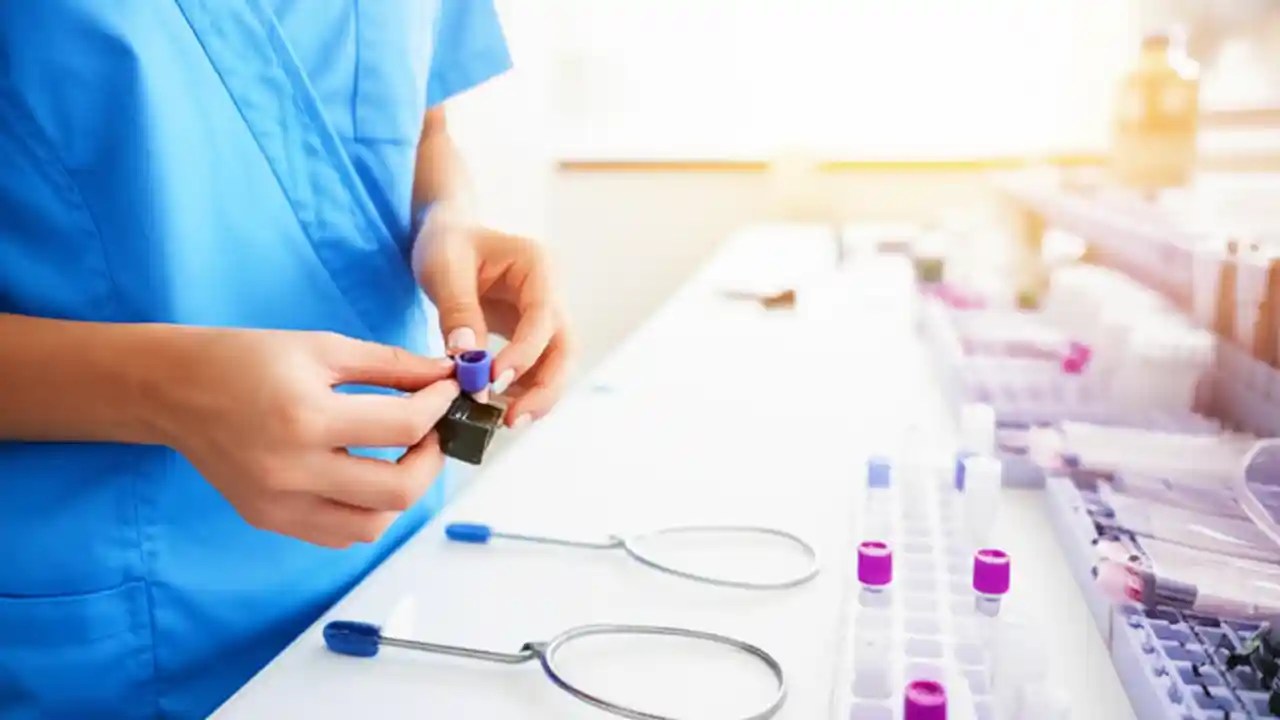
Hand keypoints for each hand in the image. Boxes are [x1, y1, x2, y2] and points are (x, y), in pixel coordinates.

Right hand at [155, 329, 458, 547]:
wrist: (174, 389)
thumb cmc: (245, 360)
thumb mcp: (323, 347)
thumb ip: (391, 365)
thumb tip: (444, 375)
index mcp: (307, 418)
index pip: (404, 428)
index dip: (439, 407)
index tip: (448, 392)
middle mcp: (292, 471)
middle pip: (399, 491)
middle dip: (432, 459)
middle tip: (432, 432)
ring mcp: (279, 505)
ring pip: (373, 525)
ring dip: (401, 493)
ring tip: (400, 456)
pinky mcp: (270, 520)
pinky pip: (339, 534)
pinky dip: (366, 512)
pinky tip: (365, 477)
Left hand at [417, 217, 574, 427]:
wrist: (450, 235)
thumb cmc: (449, 241)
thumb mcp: (445, 266)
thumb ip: (457, 310)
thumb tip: (466, 359)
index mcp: (539, 267)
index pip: (544, 318)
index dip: (524, 354)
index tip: (493, 380)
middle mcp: (551, 295)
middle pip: (565, 349)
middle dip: (545, 388)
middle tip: (515, 419)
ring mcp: (544, 318)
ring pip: (556, 365)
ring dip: (537, 396)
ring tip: (505, 421)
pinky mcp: (529, 336)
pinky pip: (535, 369)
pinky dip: (521, 392)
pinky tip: (497, 407)